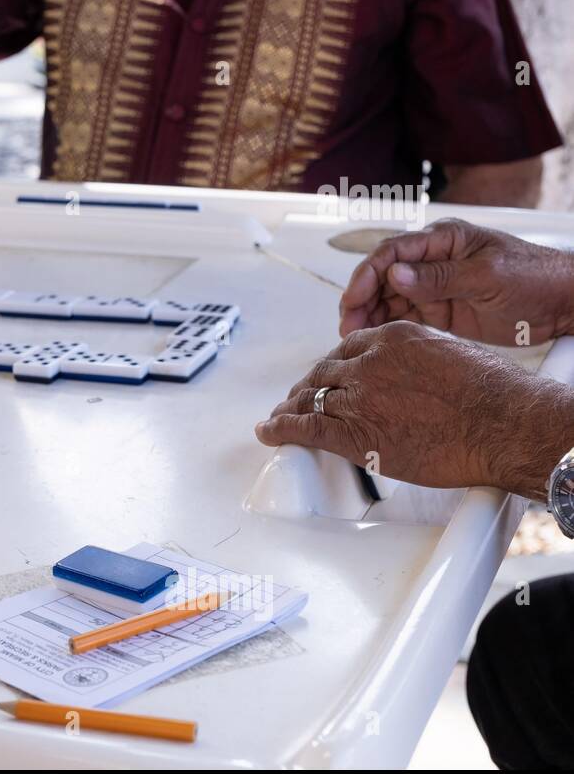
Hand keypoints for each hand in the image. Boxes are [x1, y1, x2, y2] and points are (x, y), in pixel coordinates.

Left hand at [255, 321, 573, 498]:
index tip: (328, 373)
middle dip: (309, 385)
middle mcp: (369, 364)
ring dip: (290, 408)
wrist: (502, 423)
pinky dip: (280, 429)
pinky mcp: (354, 434)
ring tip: (280, 416)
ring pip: (310, 399)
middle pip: (324, 373)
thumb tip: (415, 373)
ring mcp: (358, 398)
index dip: (333, 365)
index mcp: (393, 339)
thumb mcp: (451, 353)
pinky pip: (305, 428)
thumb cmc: (492, 394)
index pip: (348, 348)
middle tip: (299, 395)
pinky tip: (269, 431)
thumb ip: (420, 359)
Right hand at [338, 219, 573, 345]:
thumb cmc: (534, 276)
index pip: (392, 252)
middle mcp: (432, 260)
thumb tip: (394, 275)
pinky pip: (403, 316)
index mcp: (442, 239)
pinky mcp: (439, 310)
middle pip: (382, 276)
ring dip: (368, 315)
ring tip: (353, 336)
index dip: (367, 275)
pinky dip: (385, 326)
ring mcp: (434, 286)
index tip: (354, 299)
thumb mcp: (487, 275)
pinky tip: (373, 338)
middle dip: (361, 299)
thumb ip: (439, 277)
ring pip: (388, 298)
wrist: (563, 304)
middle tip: (347, 325)